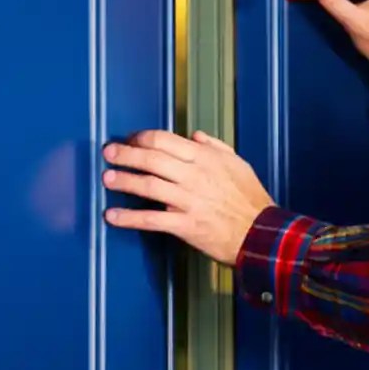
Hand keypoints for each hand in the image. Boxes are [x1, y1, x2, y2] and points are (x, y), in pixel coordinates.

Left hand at [101, 129, 274, 265]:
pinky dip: (129, 218)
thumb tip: (195, 136)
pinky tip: (112, 216)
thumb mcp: (239, 164)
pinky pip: (152, 220)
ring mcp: (189, 201)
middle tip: (109, 152)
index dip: (143, 138)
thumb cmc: (251, 199)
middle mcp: (194, 176)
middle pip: (151, 159)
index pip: (165, 140)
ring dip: (124, 181)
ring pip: (148, 185)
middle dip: (126, 154)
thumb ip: (216, 147)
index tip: (131, 140)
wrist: (261, 233)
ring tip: (107, 178)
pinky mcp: (185, 225)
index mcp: (205, 158)